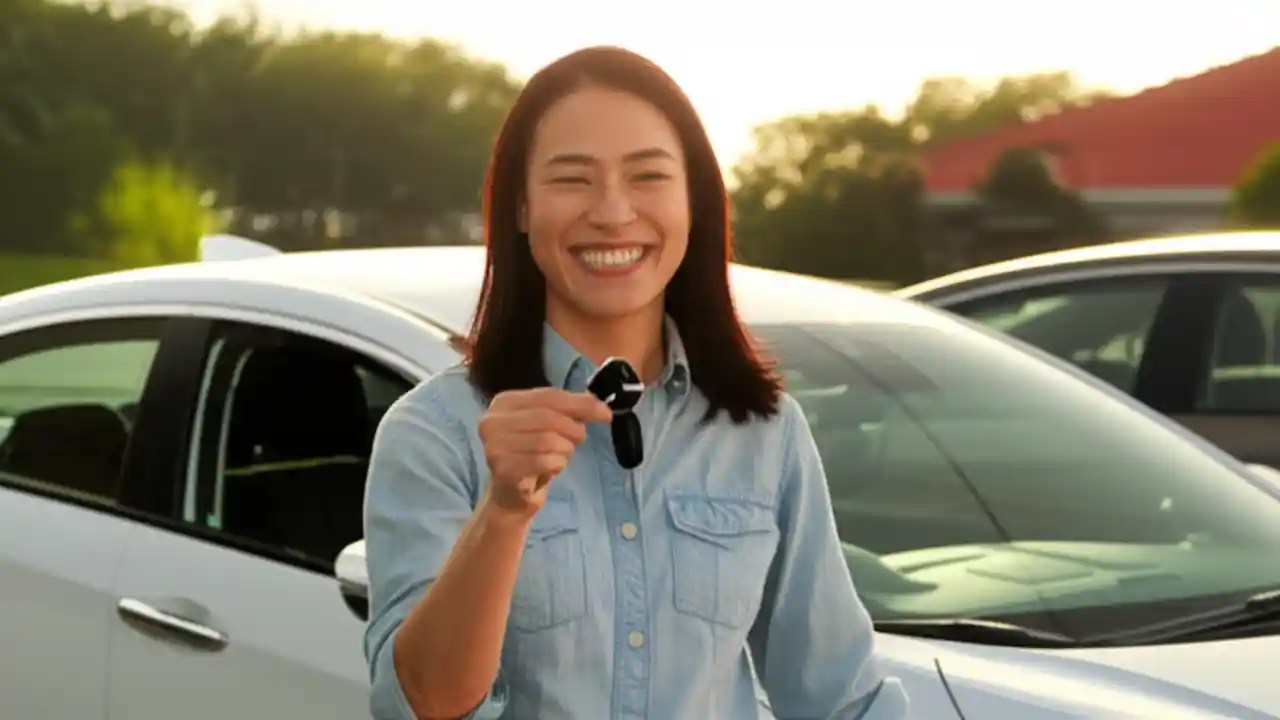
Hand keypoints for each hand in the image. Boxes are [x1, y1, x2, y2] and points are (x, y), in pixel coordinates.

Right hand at [478, 387, 610, 515]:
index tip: (605, 413)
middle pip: (549, 417)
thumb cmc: (533, 455)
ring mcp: (494, 445)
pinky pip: (543, 461)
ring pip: (547, 439)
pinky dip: (557, 464)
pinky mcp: (502, 468)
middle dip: (573, 429)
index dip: (580, 403)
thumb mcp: (552, 426)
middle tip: (579, 440)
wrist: (512, 495)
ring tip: (561, 456)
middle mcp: (492, 421)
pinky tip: (553, 468)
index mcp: (504, 402)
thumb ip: (572, 410)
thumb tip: (599, 405)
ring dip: (565, 450)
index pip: (548, 396)